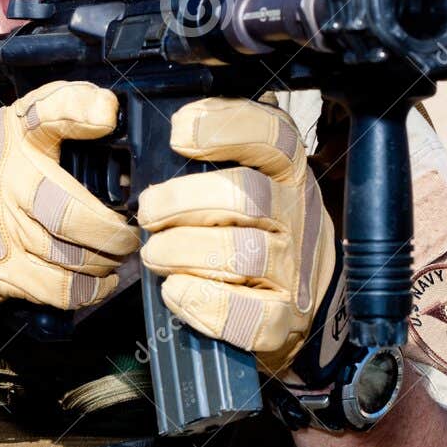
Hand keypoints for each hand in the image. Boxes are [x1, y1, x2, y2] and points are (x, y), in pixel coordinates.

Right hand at [0, 81, 139, 315]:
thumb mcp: (18, 138)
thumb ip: (64, 119)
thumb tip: (112, 114)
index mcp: (14, 137)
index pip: (45, 112)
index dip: (79, 109)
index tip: (106, 115)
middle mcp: (6, 179)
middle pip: (71, 212)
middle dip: (112, 231)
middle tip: (128, 232)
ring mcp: (1, 230)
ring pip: (72, 255)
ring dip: (106, 260)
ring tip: (115, 254)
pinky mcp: (5, 272)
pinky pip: (61, 288)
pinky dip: (92, 289)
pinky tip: (101, 280)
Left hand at [137, 97, 336, 378]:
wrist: (304, 300)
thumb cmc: (255, 233)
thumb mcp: (248, 185)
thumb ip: (210, 165)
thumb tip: (141, 152)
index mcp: (288, 174)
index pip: (274, 135)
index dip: (225, 127)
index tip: (179, 135)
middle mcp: (298, 215)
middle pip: (246, 196)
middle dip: (182, 202)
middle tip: (148, 212)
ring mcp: (296, 269)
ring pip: (243, 255)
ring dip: (184, 252)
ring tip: (155, 254)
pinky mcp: (287, 318)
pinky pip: (251, 316)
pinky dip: (206, 304)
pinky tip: (176, 292)